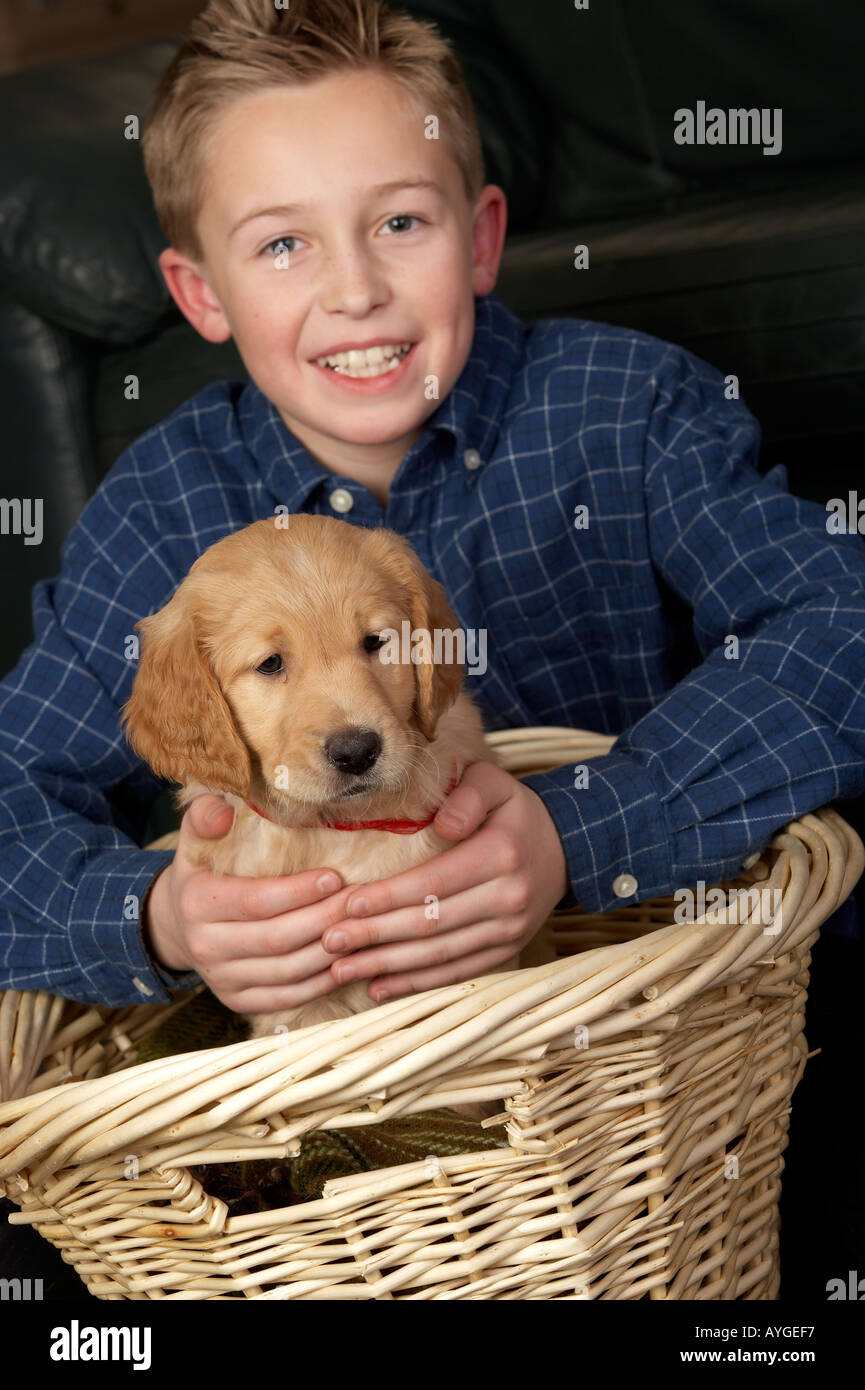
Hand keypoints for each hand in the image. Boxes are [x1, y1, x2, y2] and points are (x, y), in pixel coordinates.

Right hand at [141, 793, 356, 1013]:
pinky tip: (348, 961)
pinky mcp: (238, 1001)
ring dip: (330, 952)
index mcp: (197, 904)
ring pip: (288, 972)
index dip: (298, 892)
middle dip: (324, 919)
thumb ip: (204, 817)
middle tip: (361, 900)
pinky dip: (321, 983)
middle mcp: (206, 948)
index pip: (256, 901)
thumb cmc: (201, 874)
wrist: (177, 926)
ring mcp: (222, 980)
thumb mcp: (193, 842)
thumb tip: (222, 809)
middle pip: (278, 939)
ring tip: (361, 927)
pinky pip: (287, 997)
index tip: (334, 877)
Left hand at [320, 762, 569, 999]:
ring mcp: (509, 931)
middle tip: (329, 941)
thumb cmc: (514, 812)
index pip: (434, 882)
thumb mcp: (495, 784)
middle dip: (376, 935)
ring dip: (388, 966)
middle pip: (431, 924)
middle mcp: (507, 899)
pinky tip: (378, 987)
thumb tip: (444, 824)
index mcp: (501, 855)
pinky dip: (416, 983)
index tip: (348, 904)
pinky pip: (456, 972)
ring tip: (341, 969)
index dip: (390, 897)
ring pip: (439, 955)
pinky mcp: (506, 952)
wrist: (565, 848)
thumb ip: (468, 795)